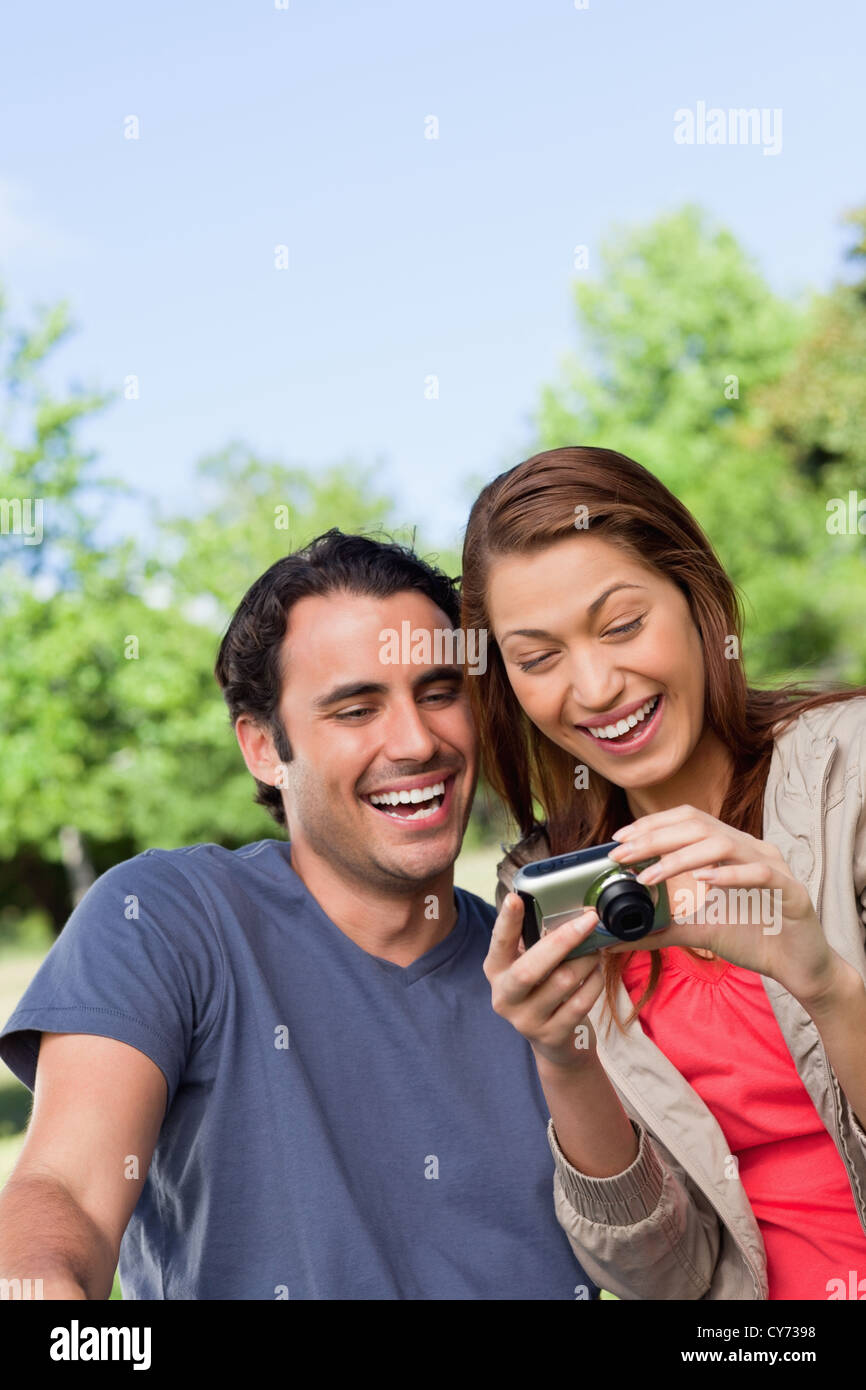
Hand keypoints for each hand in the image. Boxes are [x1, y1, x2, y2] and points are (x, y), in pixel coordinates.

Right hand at [483, 893, 604, 1068]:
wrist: (554, 1044)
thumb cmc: (543, 992)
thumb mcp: (531, 966)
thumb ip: (537, 943)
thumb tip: (565, 910)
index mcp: (496, 970)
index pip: (499, 942)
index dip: (507, 921)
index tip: (515, 898)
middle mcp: (504, 997)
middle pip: (530, 969)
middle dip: (563, 940)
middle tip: (589, 920)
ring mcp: (526, 1020)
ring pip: (562, 982)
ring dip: (586, 959)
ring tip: (596, 948)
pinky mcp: (552, 1035)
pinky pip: (580, 1002)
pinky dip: (594, 982)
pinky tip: (596, 972)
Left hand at [606, 803, 837, 1006]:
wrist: (798, 965)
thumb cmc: (752, 938)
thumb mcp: (698, 930)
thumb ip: (661, 928)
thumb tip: (618, 938)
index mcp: (730, 849)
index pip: (688, 819)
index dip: (652, 824)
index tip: (619, 840)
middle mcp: (750, 849)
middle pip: (699, 826)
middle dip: (655, 838)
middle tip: (623, 855)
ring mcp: (772, 866)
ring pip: (723, 844)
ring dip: (681, 858)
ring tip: (651, 875)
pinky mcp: (790, 891)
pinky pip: (759, 873)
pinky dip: (730, 875)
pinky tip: (704, 881)